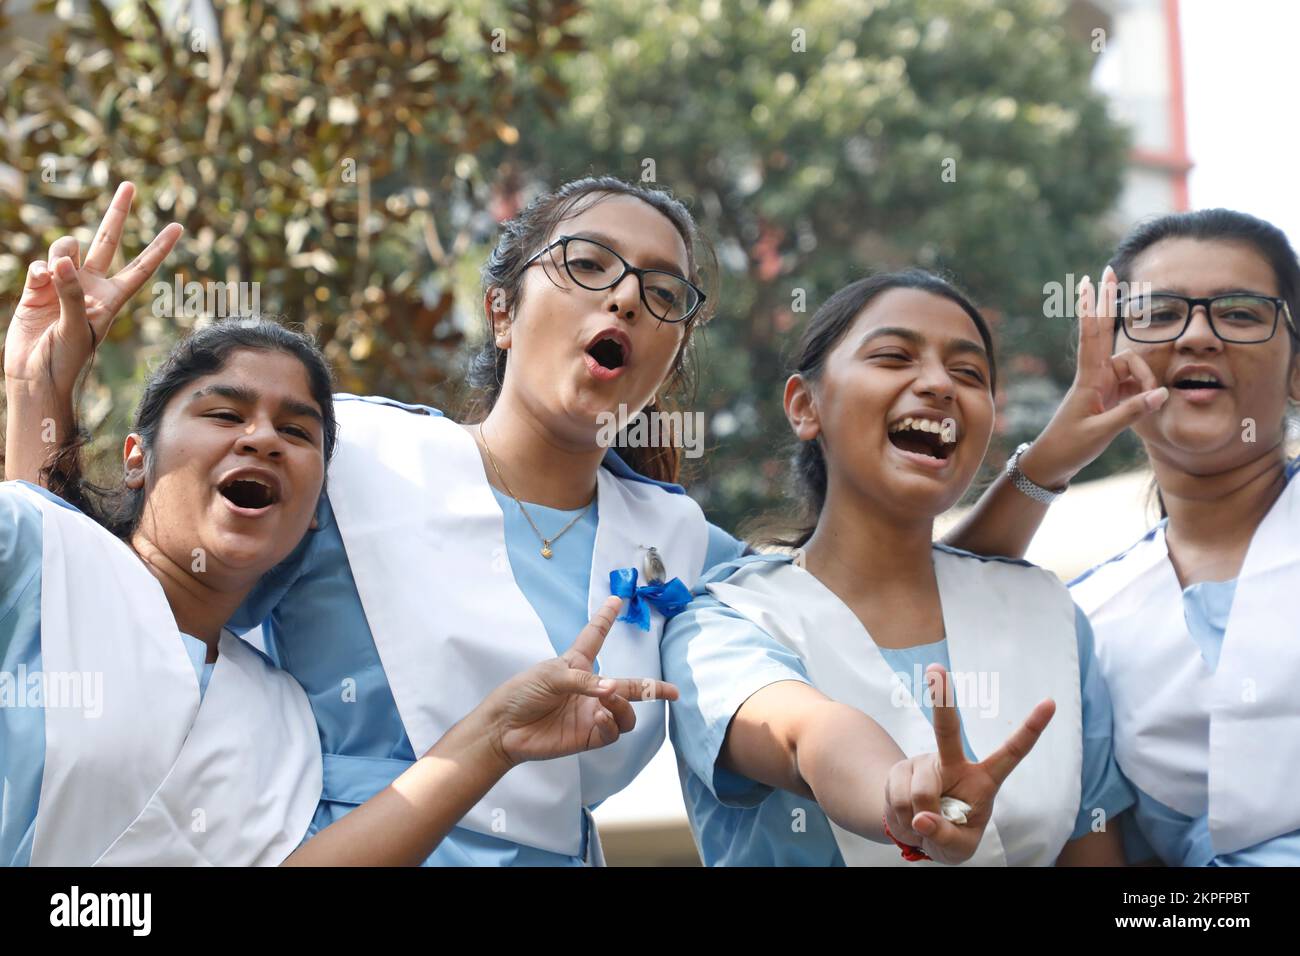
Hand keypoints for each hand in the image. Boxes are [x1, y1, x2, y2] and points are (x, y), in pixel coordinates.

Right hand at [3, 182, 181, 392]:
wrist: (35, 374)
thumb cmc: (66, 359)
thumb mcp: (78, 328)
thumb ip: (72, 293)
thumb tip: (61, 261)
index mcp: (113, 298)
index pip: (141, 267)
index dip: (159, 247)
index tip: (178, 226)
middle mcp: (91, 285)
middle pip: (107, 241)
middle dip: (117, 213)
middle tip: (130, 185)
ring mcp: (64, 283)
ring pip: (67, 248)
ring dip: (62, 254)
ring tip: (55, 278)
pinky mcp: (38, 286)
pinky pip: (41, 264)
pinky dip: (39, 271)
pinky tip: (38, 284)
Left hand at [481, 596, 678, 765]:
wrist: (504, 728)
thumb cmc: (521, 693)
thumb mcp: (551, 675)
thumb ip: (584, 680)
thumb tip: (613, 690)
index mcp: (577, 664)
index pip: (595, 637)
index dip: (605, 618)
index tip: (616, 599)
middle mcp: (590, 689)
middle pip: (627, 686)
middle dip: (651, 687)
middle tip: (673, 691)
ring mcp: (591, 713)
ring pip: (626, 712)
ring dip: (625, 706)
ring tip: (611, 701)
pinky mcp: (587, 736)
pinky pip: (613, 731)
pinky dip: (611, 723)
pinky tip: (599, 717)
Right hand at [883, 664, 1055, 864]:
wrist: (915, 833)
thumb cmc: (949, 836)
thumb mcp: (957, 848)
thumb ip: (945, 834)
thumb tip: (921, 817)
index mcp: (983, 780)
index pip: (1012, 753)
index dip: (1031, 729)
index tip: (1050, 703)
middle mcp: (952, 763)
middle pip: (947, 730)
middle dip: (942, 699)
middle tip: (936, 669)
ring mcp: (924, 764)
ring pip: (920, 790)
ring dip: (916, 817)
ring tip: (921, 823)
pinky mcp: (900, 769)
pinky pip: (898, 796)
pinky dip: (900, 816)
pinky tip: (907, 818)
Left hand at [1017, 266, 1168, 489]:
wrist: (1053, 463)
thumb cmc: (1071, 446)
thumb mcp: (1101, 432)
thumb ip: (1132, 412)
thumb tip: (1161, 393)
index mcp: (1089, 379)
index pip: (1093, 335)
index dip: (1096, 307)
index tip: (1093, 280)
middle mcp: (1095, 375)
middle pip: (1104, 331)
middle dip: (1107, 302)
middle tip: (1109, 270)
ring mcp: (1103, 384)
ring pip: (1133, 365)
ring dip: (1146, 378)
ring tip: (1151, 402)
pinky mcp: (1109, 396)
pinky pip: (1135, 384)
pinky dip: (1145, 392)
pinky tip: (1151, 404)